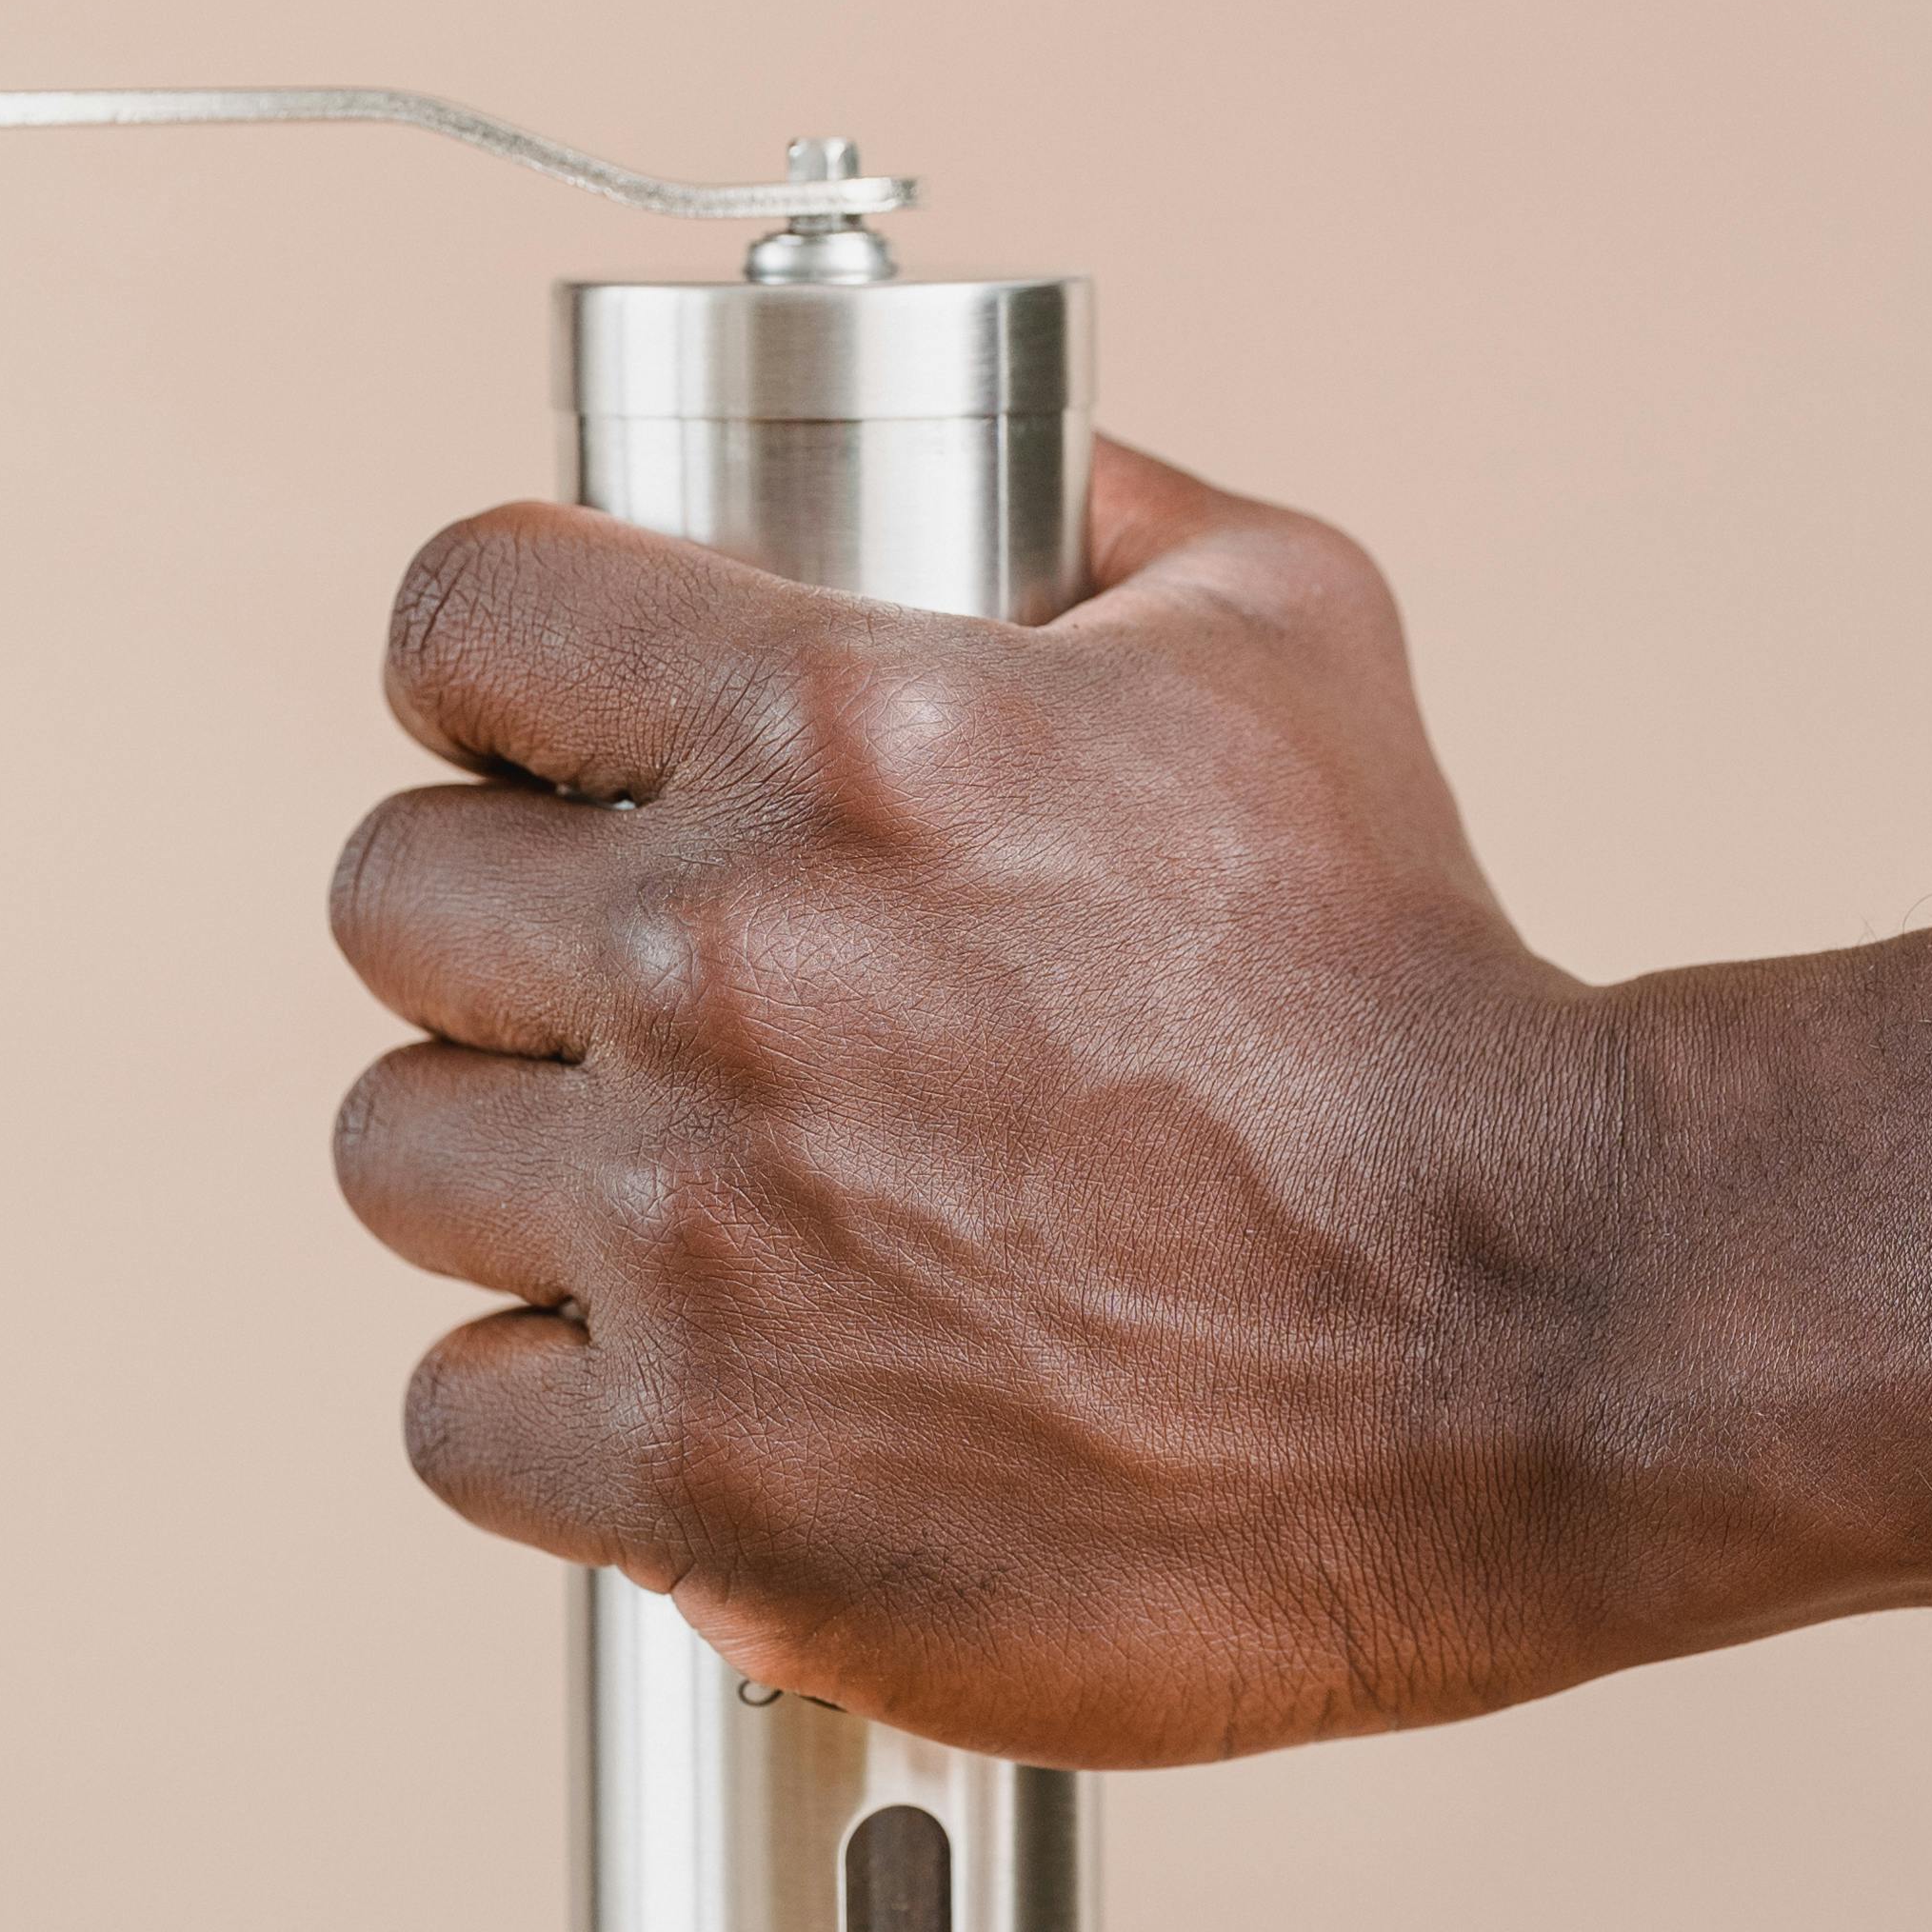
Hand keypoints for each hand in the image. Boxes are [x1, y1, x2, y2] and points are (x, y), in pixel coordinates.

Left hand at [329, 442, 1670, 1768]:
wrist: (1534, 1335)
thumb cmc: (1417, 985)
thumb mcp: (1289, 631)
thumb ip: (1097, 511)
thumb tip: (997, 457)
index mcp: (837, 721)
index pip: (461, 619)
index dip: (487, 676)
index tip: (529, 742)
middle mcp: (724, 957)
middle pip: (396, 897)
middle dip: (498, 928)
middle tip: (617, 988)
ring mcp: (693, 1228)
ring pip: (399, 1151)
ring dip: (508, 1163)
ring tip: (654, 1191)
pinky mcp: (702, 1474)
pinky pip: (459, 1413)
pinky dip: (546, 1403)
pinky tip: (676, 1374)